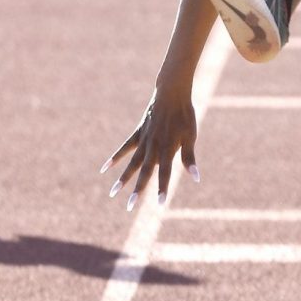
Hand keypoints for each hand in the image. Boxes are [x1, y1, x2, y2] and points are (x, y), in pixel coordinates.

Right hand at [101, 88, 198, 209]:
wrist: (172, 93)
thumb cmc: (185, 115)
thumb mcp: (191, 136)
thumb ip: (189, 158)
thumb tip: (195, 177)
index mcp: (168, 149)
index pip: (165, 173)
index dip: (163, 188)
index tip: (160, 203)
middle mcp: (153, 146)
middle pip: (145, 172)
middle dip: (138, 190)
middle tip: (129, 207)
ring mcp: (144, 140)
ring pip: (132, 163)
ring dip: (123, 178)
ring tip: (113, 193)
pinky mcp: (138, 132)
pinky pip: (125, 147)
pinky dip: (115, 157)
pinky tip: (105, 168)